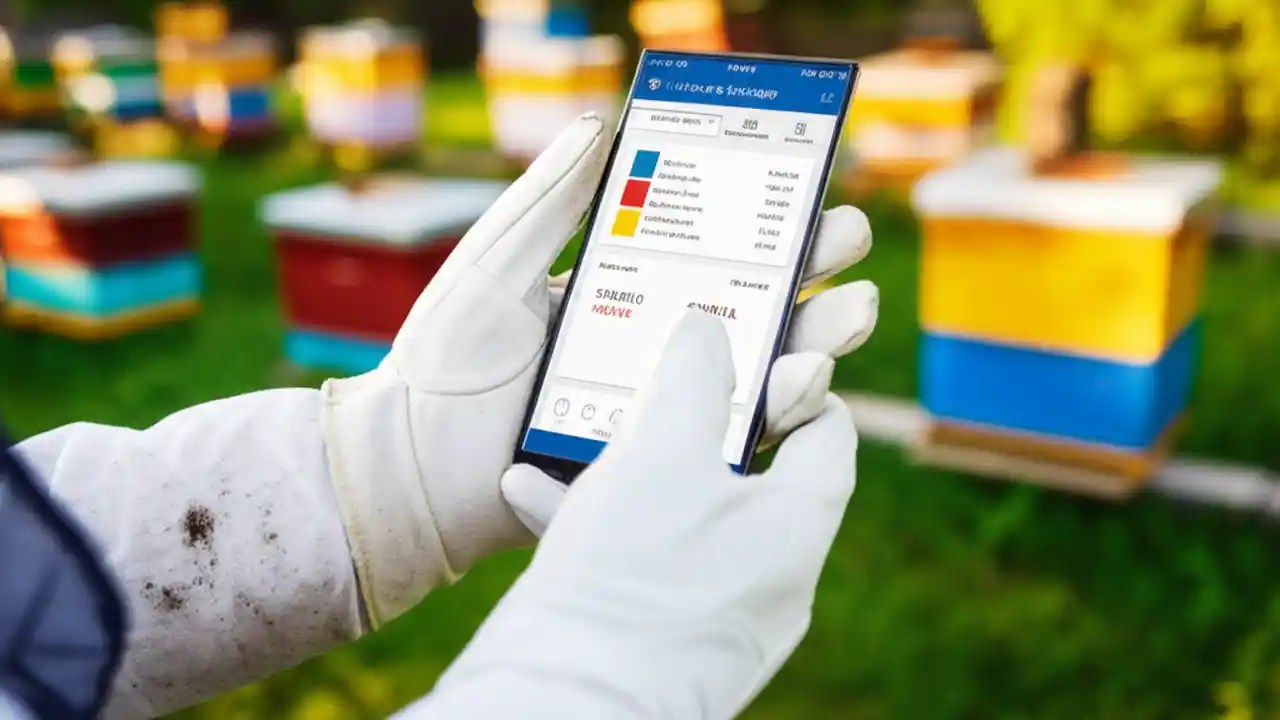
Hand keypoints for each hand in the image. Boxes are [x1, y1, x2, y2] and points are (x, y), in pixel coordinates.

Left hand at [322, 113, 875, 626]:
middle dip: (811, 282)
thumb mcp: (496, 263)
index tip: (813, 196)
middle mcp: (650, 355)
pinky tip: (802, 386)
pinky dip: (773, 415)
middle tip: (848, 251)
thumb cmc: (443, 361)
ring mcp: (657, 415)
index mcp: (621, 298)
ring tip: (845, 319)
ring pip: (757, 381)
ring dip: (812, 347)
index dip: (768, 230)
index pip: (712, 258)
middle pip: (752, 316)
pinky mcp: (654, 471)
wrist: (406, 466)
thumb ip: (552, 198)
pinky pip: (728, 445)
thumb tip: (608, 120)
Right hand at [418, 312, 858, 718]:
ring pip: (683, 519)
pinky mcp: (665, 646)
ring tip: (575, 439)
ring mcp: (721, 620)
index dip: (795, 382)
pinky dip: (599, 528)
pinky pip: (643, 569)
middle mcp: (772, 579)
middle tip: (651, 386)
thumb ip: (692, 377)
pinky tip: (530, 493)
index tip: (751, 354)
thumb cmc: (629, 574)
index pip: (828, 435)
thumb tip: (709, 328)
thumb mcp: (661, 451)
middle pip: (746, 476)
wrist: (564, 709)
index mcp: (796, 527)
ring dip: (630, 474)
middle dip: (688, 426)